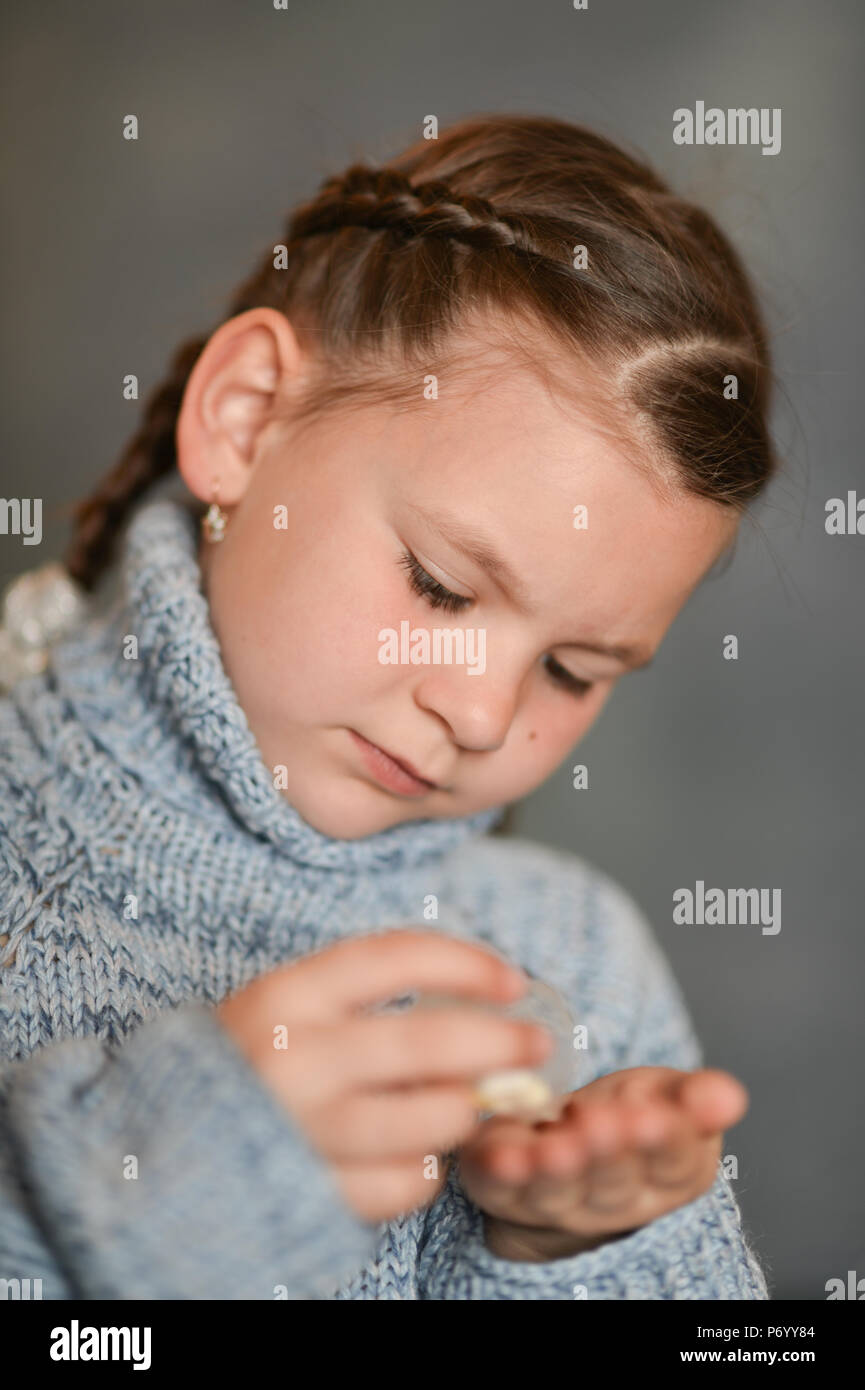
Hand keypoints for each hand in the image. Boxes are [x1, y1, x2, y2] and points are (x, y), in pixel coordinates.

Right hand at [215, 929, 550, 1223]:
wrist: (149, 1151)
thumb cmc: (238, 1064)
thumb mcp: (282, 1007)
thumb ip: (357, 998)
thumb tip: (469, 996)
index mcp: (287, 994)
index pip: (394, 957)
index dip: (465, 963)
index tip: (510, 979)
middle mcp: (294, 1057)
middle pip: (427, 1045)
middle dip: (499, 1045)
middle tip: (536, 1047)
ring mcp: (303, 1130)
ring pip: (429, 1121)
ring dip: (466, 1112)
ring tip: (472, 1106)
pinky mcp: (311, 1192)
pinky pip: (403, 1183)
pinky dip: (424, 1169)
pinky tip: (417, 1155)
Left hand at [457, 1066, 747, 1259]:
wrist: (562, 1145)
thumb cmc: (624, 1114)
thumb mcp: (666, 1098)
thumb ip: (695, 1098)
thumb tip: (730, 1097)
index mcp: (664, 1174)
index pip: (672, 1161)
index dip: (663, 1139)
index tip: (655, 1115)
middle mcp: (610, 1198)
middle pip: (614, 1179)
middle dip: (610, 1151)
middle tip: (605, 1121)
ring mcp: (555, 1199)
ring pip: (558, 1188)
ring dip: (559, 1167)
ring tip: (561, 1144)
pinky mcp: (502, 1187)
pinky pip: (502, 1186)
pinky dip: (503, 1171)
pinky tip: (503, 1155)